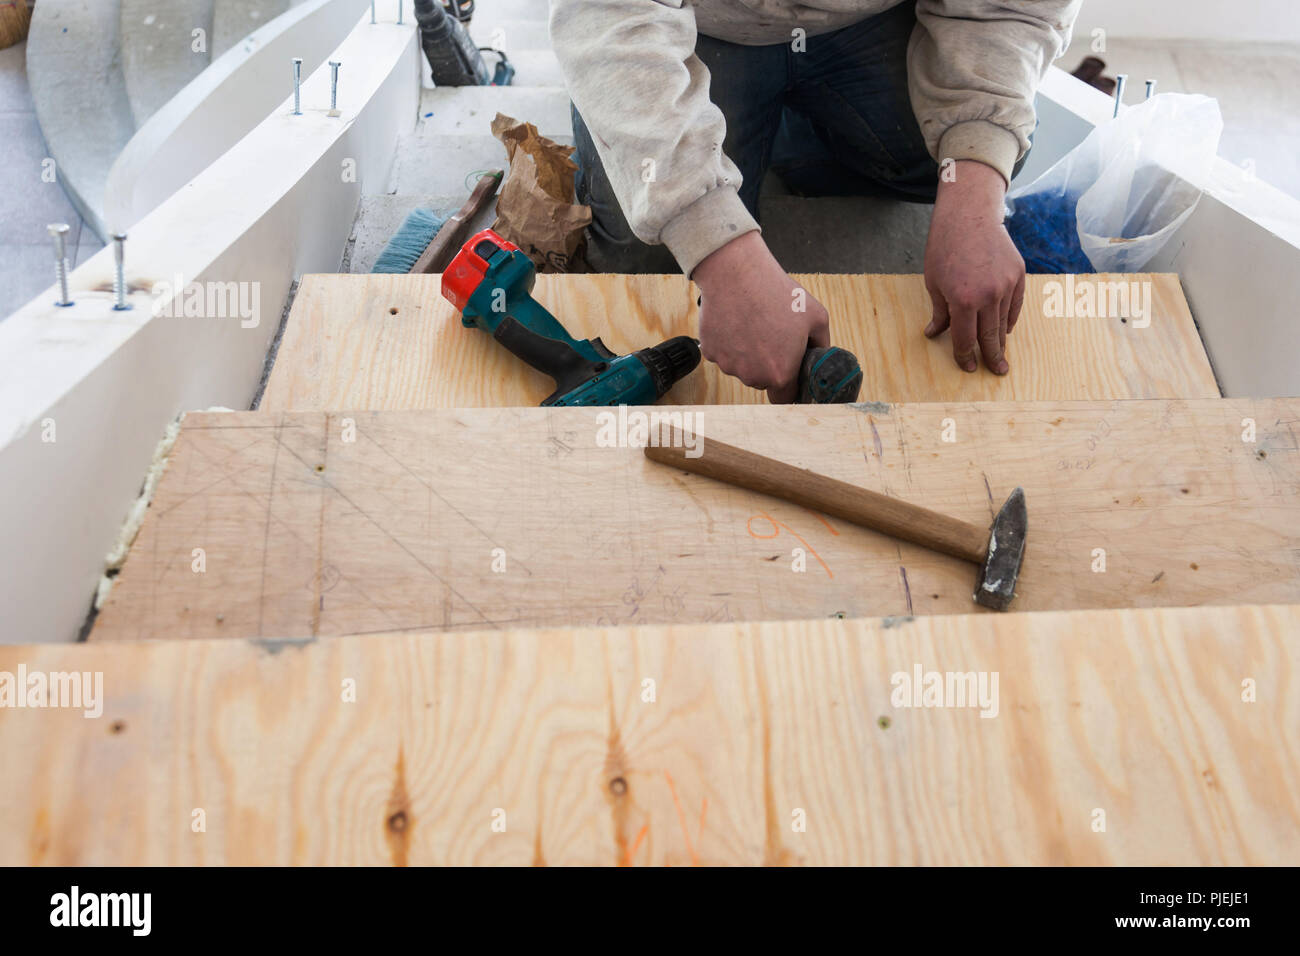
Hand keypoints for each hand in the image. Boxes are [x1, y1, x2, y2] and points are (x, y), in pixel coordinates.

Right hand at [693, 231, 829, 402]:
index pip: (785, 398)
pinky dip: (730, 343)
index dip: (789, 387)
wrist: (736, 274)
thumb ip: (822, 344)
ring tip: (754, 323)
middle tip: (772, 336)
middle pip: (762, 381)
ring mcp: (729, 365)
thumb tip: (821, 356)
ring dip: (748, 353)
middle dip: (768, 365)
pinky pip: (724, 354)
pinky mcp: (711, 353)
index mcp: (780, 373)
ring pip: (742, 367)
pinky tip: (736, 321)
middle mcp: (753, 376)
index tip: (789, 374)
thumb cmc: (777, 293)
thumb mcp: (816, 316)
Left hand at [923, 160, 1025, 374]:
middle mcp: (988, 295)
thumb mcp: (933, 282)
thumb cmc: (945, 248)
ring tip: (1001, 356)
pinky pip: (1015, 305)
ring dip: (1001, 340)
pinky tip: (1005, 330)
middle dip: (991, 356)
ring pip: (1004, 322)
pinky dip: (1010, 319)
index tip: (967, 366)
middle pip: (989, 335)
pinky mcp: (1019, 274)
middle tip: (997, 371)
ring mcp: (1006, 285)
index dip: (965, 354)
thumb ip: (940, 312)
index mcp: (963, 300)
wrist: (969, 216)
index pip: (966, 338)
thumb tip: (935, 334)